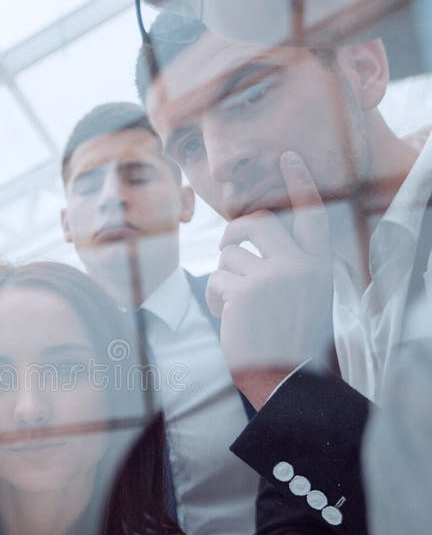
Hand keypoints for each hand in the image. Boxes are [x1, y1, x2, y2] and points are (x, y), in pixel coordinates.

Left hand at [206, 151, 333, 404]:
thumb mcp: (303, 293)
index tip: (286, 158)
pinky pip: (216, 279)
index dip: (298, 183)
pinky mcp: (245, 292)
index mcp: (318, 264)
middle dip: (233, 232)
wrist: (285, 376)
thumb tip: (252, 231)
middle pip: (257, 222)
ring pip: (230, 255)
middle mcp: (299, 265)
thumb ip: (289, 262)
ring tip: (236, 303)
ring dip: (225, 277)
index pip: (310, 213)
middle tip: (228, 248)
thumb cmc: (288, 336)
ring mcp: (272, 277)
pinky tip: (228, 316)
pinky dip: (216, 298)